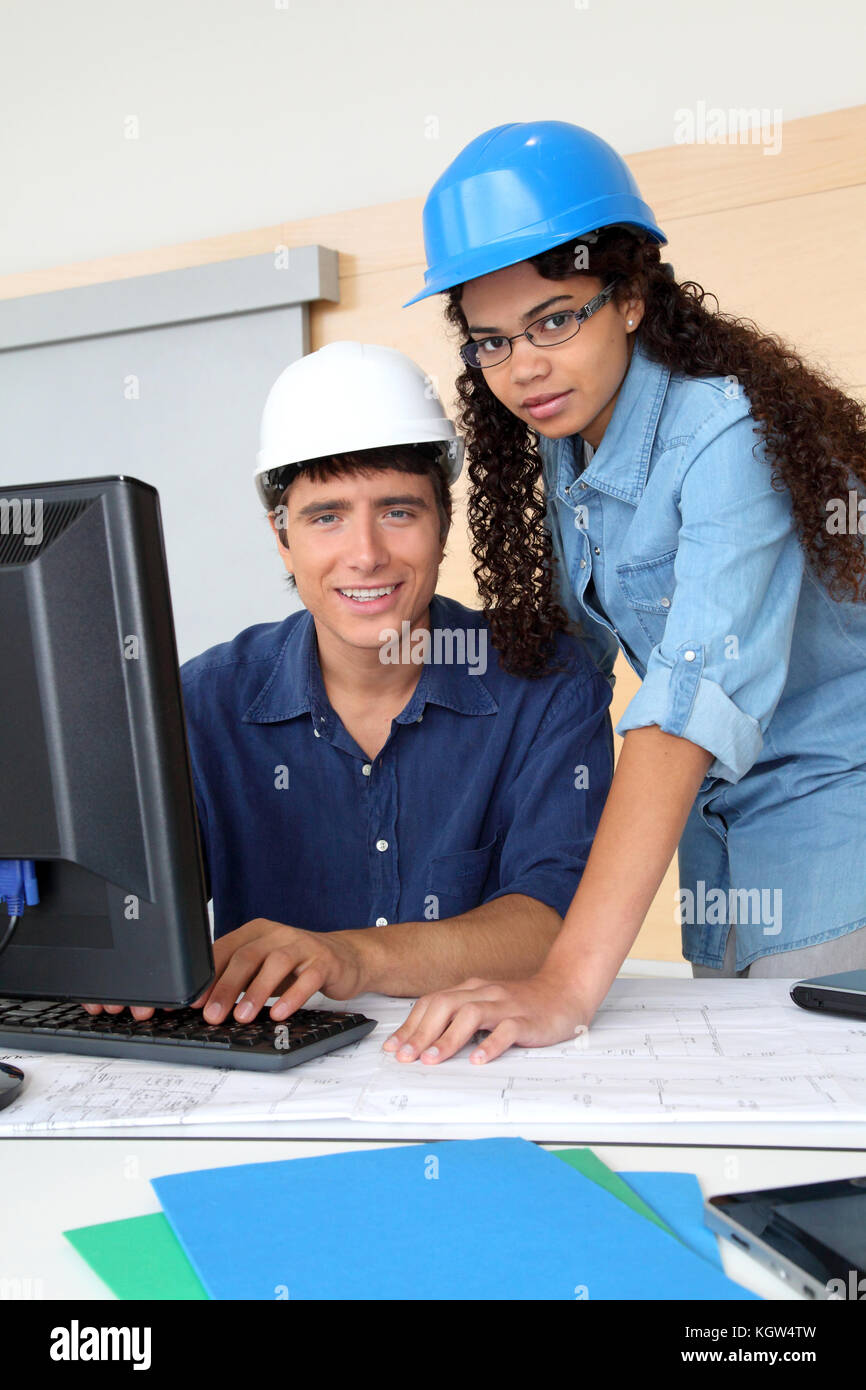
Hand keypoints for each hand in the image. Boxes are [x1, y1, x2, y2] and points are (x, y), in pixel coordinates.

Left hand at [79, 919, 368, 1024]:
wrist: (346, 958)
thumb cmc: (296, 965)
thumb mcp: (262, 968)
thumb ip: (236, 978)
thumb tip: (199, 1005)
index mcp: (255, 932)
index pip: (223, 950)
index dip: (204, 977)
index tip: (188, 1002)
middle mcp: (277, 934)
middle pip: (246, 956)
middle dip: (225, 987)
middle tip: (211, 1015)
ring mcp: (302, 946)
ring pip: (274, 963)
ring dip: (255, 992)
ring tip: (242, 1017)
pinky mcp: (324, 962)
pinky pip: (307, 978)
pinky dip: (292, 996)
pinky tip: (280, 1013)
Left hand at [382, 972, 591, 1064]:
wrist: (565, 990)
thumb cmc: (523, 1003)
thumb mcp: (486, 1006)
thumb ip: (460, 1018)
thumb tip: (426, 1041)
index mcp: (471, 990)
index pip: (432, 1003)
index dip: (410, 1025)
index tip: (393, 1047)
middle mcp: (484, 994)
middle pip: (444, 1006)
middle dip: (420, 1033)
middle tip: (405, 1057)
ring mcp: (506, 1005)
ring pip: (470, 1015)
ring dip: (448, 1038)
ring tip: (432, 1059)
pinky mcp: (527, 1020)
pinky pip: (506, 1030)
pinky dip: (491, 1045)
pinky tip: (478, 1060)